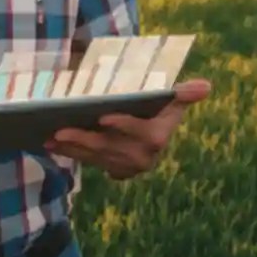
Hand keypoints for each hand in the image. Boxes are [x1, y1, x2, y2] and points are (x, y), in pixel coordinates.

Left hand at [45, 78, 210, 180]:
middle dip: (86, 140)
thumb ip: (183, 92)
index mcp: (160, 136)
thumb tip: (206, 86)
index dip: (124, 127)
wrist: (148, 126)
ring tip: (50, 136)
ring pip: (96, 157)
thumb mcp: (169, 97)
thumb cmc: (156, 104)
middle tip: (60, 129)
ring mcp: (128, 166)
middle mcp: (145, 157)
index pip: (143, 134)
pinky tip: (51, 144)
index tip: (104, 117)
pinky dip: (70, 153)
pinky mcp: (113, 170)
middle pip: (112, 149)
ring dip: (72, 148)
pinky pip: (89, 162)